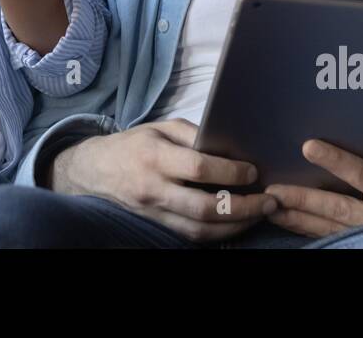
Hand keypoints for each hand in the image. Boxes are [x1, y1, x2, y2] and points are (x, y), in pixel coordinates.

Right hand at [52, 120, 278, 242]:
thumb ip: (192, 135)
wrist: (93, 171)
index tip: (253, 171)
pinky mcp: (156, 226)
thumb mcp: (160, 128)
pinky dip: (217, 232)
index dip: (231, 172)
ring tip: (260, 214)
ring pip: (199, 229)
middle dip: (243, 207)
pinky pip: (190, 235)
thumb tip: (228, 146)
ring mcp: (154, 212)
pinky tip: (236, 223)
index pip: (198, 168)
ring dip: (235, 226)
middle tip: (269, 201)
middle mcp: (154, 189)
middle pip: (203, 207)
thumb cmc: (133, 144)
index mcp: (155, 157)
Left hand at [264, 138, 362, 236]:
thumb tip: (339, 146)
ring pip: (328, 228)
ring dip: (296, 218)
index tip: (308, 146)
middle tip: (272, 191)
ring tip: (270, 208)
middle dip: (301, 200)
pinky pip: (332, 237)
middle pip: (336, 209)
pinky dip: (307, 229)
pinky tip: (288, 220)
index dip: (336, 160)